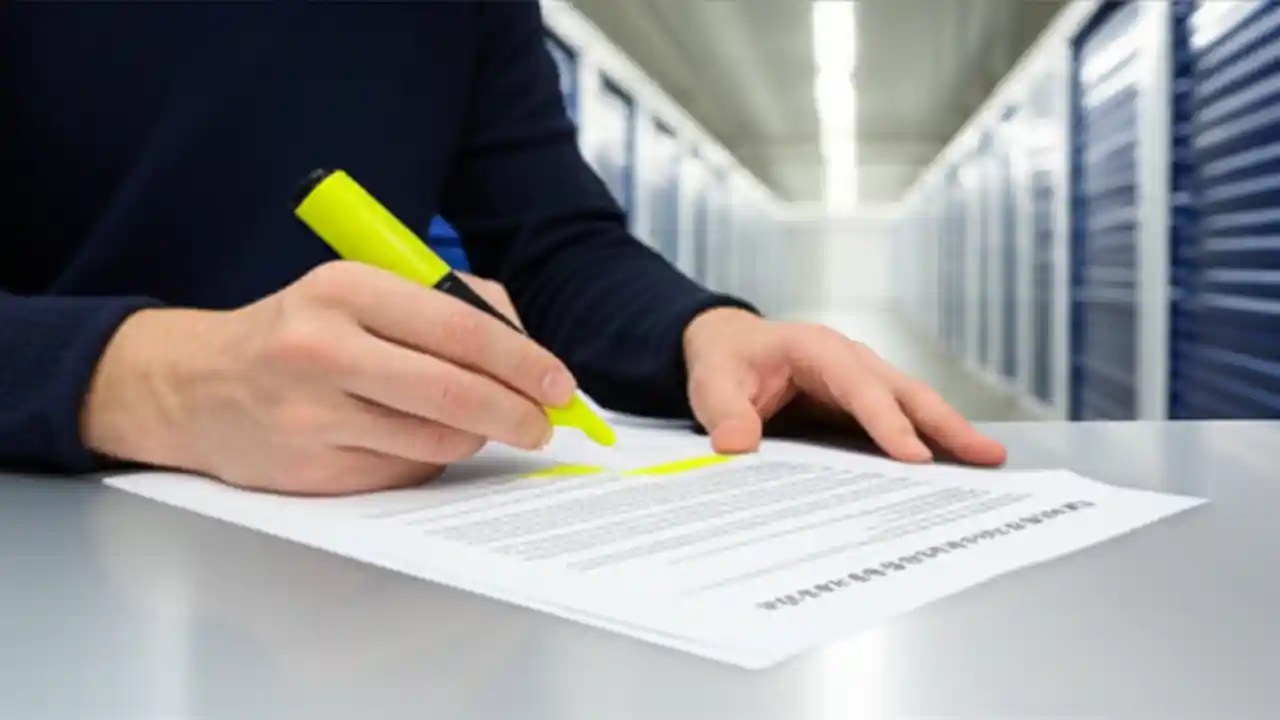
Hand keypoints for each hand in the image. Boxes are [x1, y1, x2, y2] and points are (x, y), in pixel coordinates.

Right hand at [82, 262, 575, 494]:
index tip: (560, 383)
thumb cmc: (299, 332)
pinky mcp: (310, 468)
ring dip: (474, 436)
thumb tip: (528, 348)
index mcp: (345, 289)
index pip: (460, 328)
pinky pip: (404, 470)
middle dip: (517, 413)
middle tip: (543, 423)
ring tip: (474, 422)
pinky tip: (409, 437)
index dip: (523, 360)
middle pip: (454, 392)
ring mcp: (313, 415)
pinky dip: (427, 457)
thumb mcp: (361, 291)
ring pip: (436, 439)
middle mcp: (323, 349)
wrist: (195, 385)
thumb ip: (448, 304)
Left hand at [682, 308, 1006, 465]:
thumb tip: (737, 445)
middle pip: (906, 392)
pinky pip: (899, 421)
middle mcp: (850, 361)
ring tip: (989, 463)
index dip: (888, 423)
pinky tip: (950, 470)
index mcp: (817, 350)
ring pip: (912, 405)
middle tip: (987, 456)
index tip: (915, 458)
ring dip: (949, 433)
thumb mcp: (712, 384)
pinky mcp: (861, 404)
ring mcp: (861, 381)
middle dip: (947, 424)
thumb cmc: (725, 361)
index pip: (861, 388)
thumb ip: (725, 412)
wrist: (727, 346)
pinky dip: (927, 441)